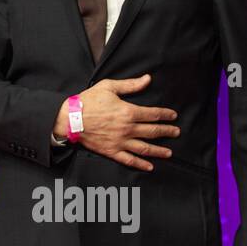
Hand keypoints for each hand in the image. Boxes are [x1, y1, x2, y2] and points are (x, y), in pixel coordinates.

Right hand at [53, 74, 178, 171]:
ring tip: (169, 153)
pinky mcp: (112, 151)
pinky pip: (129, 160)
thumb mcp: (109, 87)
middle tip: (176, 132)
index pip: (153, 114)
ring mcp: (120, 142)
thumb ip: (130, 85)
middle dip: (167, 132)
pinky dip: (140, 164)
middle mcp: (127, 129)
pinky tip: (149, 166)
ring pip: (144, 148)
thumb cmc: (88, 101)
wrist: (70, 119)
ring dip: (159, 151)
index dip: (165, 115)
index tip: (173, 116)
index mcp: (128, 112)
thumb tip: (147, 79)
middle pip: (153, 131)